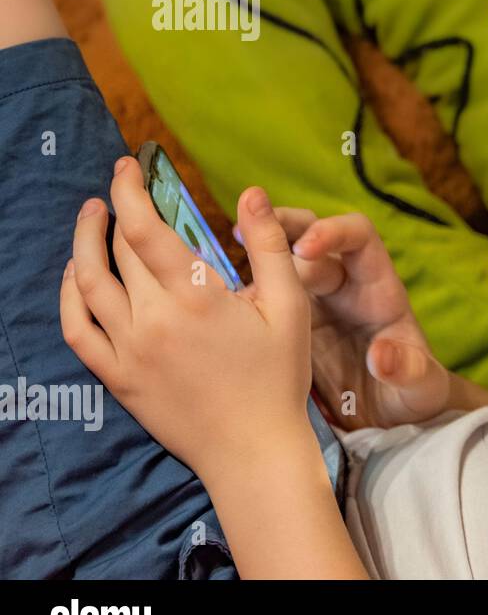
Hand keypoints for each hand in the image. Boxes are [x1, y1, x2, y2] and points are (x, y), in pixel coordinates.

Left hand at [60, 156, 314, 483]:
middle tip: (121, 184)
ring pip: (88, 285)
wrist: (252, 450)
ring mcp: (129, 351)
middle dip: (114, 208)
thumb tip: (250, 193)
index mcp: (196, 298)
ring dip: (82, 244)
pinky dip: (69, 295)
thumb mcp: (290, 307)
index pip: (145, 229)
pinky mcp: (118, 377)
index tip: (130, 165)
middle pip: (116, 251)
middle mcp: (153, 320)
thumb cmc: (278, 378)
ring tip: (91, 217)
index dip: (132, 190)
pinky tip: (77, 275)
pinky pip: (78, 328)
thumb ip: (270, 246)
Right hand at [237, 209, 450, 430]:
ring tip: (216, 258)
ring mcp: (313, 303)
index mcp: (378, 290)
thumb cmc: (415, 394)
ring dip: (253, 254)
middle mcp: (343, 286)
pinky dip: (239, 295)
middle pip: (312, 235)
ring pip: (280, 262)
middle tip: (246, 233)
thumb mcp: (421, 388)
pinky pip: (262, 299)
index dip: (332, 233)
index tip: (304, 249)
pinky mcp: (288, 326)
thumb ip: (408, 370)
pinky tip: (213, 301)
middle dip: (282, 227)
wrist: (390, 420)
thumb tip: (381, 356)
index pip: (359, 238)